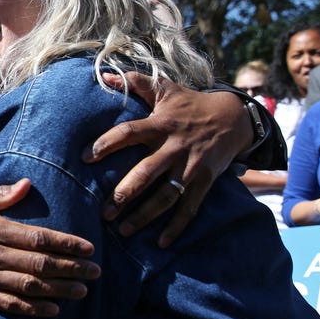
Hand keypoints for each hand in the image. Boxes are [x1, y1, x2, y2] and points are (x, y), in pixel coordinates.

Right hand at [0, 180, 100, 315]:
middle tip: (95, 272)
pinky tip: (54, 309)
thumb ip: (1, 194)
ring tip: (82, 290)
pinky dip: (33, 309)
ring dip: (59, 289)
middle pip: (39, 263)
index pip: (37, 237)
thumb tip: (28, 184)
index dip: (66, 244)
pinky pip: (9, 304)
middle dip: (71, 268)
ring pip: (28, 286)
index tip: (88, 248)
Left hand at [85, 72, 248, 246]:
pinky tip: (161, 242)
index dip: (108, 143)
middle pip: (148, 172)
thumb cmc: (189, 105)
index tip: (85, 157)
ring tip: (123, 229)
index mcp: (161, 124)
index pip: (130, 132)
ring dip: (145, 215)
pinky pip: (190, 208)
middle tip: (103, 210)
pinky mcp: (205, 181)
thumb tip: (106, 76)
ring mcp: (192, 166)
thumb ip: (136, 83)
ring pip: (167, 195)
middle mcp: (175, 147)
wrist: (234, 118)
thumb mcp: (166, 90)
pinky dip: (177, 227)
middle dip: (125, 193)